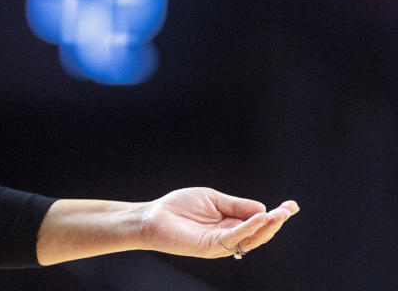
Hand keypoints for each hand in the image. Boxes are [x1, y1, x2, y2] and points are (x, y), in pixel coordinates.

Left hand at [139, 187, 298, 258]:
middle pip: (259, 232)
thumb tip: (263, 208)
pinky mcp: (212, 247)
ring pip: (251, 237)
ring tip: (280, 214)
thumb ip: (237, 205)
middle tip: (290, 209)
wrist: (153, 216)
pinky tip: (260, 217)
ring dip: (267, 225)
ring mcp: (222, 243)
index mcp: (230, 223)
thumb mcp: (213, 199)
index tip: (291, 206)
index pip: (258, 220)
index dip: (275, 214)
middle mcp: (229, 235)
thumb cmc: (179, 207)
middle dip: (276, 221)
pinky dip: (248, 227)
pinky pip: (235, 238)